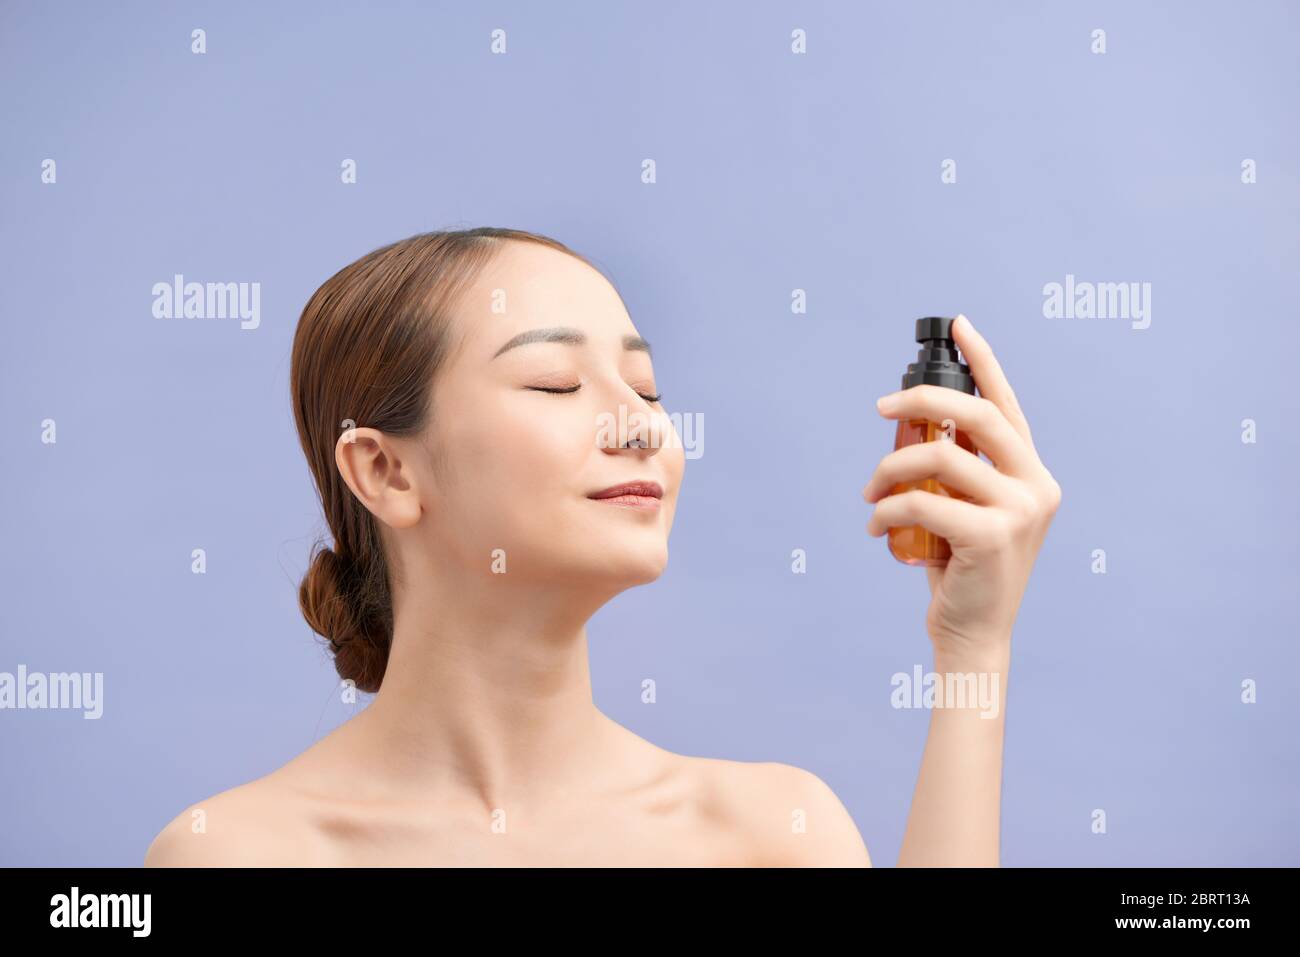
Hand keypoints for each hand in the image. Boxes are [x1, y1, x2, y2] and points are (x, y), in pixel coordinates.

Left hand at [861, 314, 1060, 660]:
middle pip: (977, 417)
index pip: (1008, 406)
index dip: (984, 361)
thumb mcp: (967, 512)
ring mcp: (1021, 511)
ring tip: (870, 495)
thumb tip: (917, 427)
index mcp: (1033, 475)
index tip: (959, 325)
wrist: (973, 634)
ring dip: (889, 471)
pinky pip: (923, 501)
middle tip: (881, 409)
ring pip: (940, 458)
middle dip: (921, 403)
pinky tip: (875, 526)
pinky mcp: (993, 536)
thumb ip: (960, 474)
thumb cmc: (962, 570)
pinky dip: (888, 509)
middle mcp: (1038, 486)